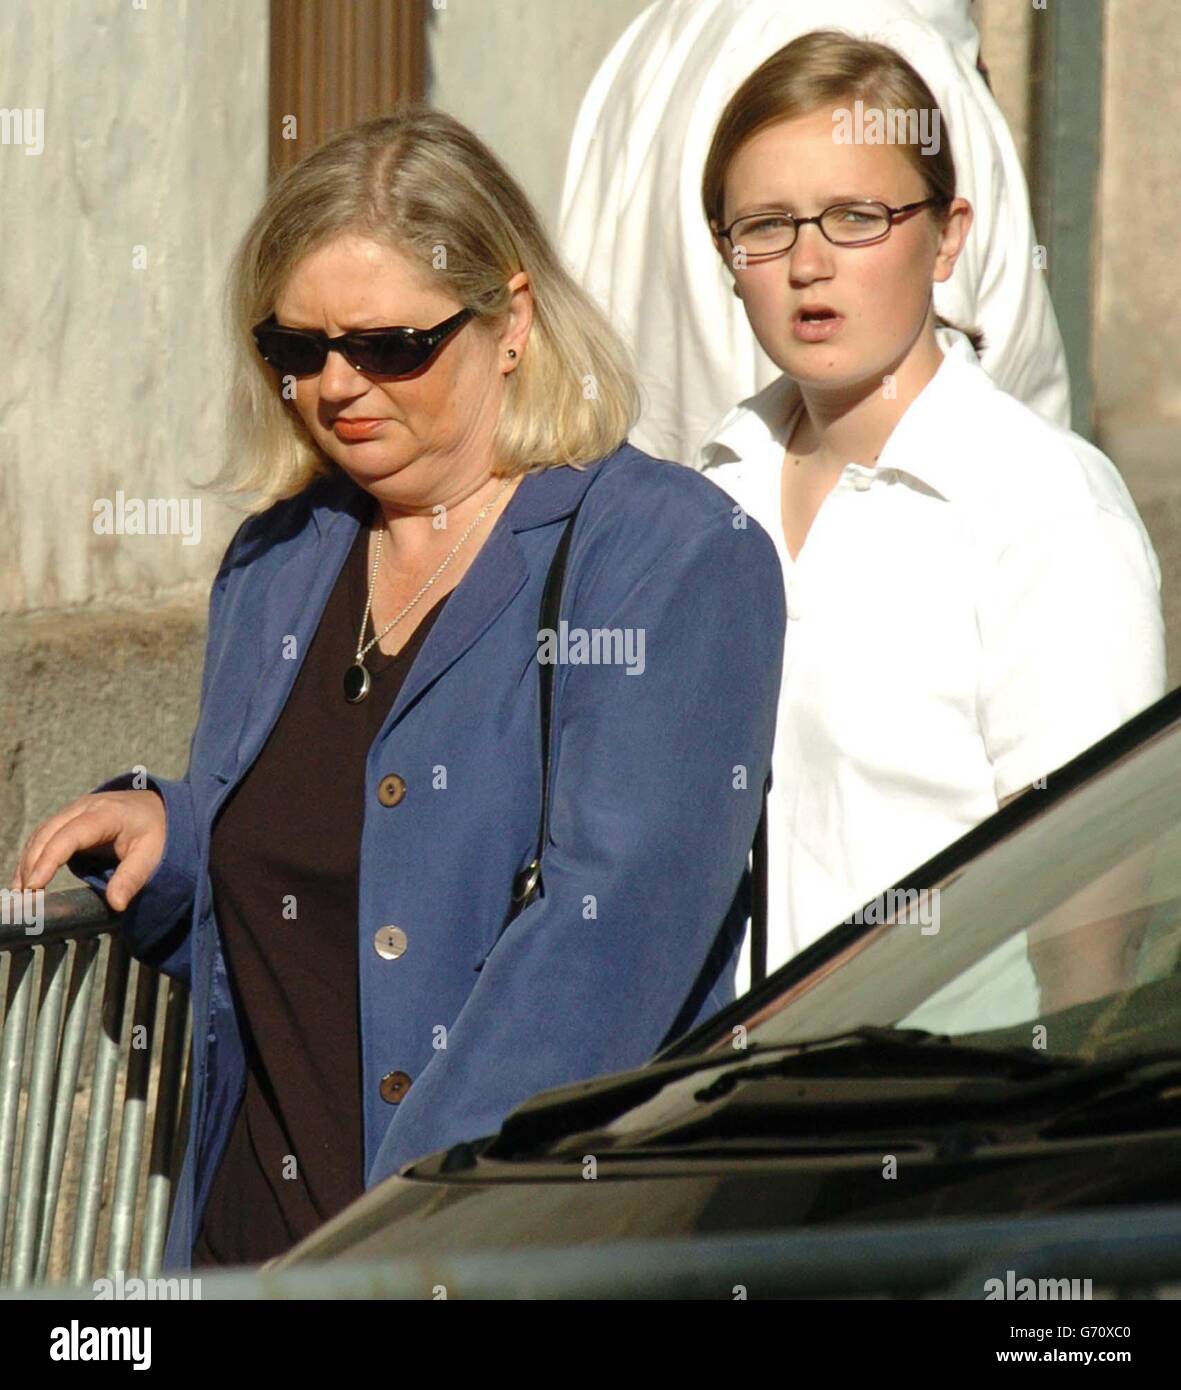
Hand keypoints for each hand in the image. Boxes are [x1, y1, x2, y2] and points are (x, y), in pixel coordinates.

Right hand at [9, 790, 166, 912]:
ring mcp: (76, 810)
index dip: (48, 860)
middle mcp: (86, 807)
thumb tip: (117, 904)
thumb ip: (132, 878)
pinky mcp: (71, 818)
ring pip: (42, 833)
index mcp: (106, 813)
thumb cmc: (157, 832)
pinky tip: (27, 876)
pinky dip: (34, 854)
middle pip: (49, 833)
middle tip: (24, 896)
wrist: (162, 808)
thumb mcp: (152, 854)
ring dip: (28, 860)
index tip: (35, 886)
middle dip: (32, 864)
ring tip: (21, 891)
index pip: (69, 835)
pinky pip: (46, 834)